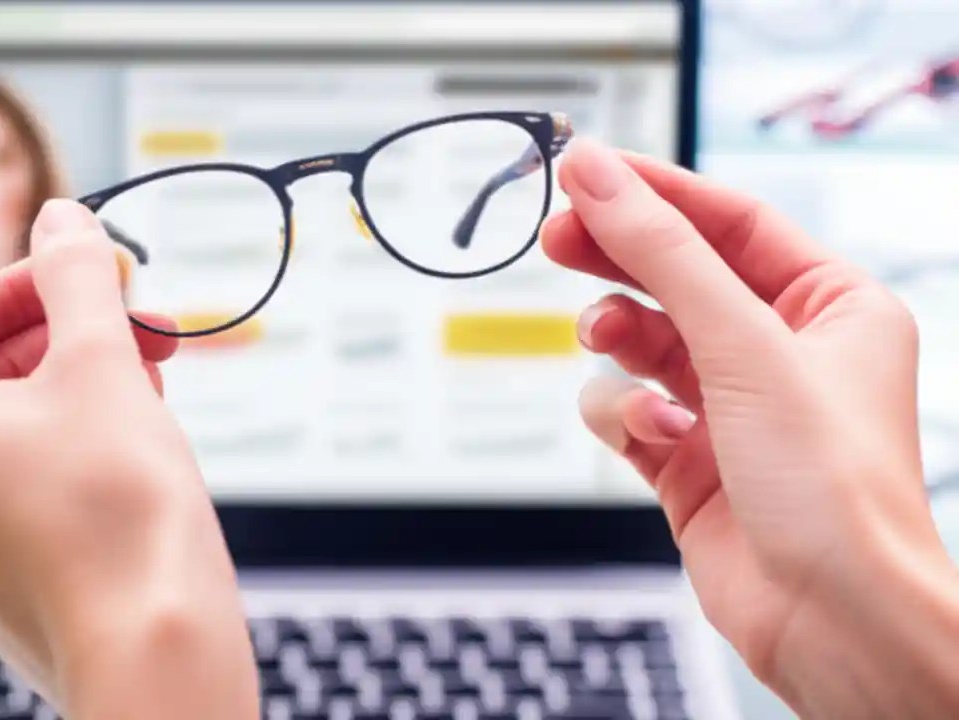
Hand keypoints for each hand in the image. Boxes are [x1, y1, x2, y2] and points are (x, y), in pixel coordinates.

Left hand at [0, 200, 257, 719]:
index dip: (12, 284)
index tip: (84, 277)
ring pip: (2, 428)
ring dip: (74, 384)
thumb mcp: (99, 364)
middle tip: (136, 321)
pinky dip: (69, 442)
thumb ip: (74, 277)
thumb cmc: (118, 510)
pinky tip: (137, 433)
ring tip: (150, 373)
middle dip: (60, 334)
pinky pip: (16, 481)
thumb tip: (62, 217)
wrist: (154, 651)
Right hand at [543, 140, 958, 718]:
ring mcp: (729, 406)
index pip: (729, 221)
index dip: (655, 190)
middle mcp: (779, 351)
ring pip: (641, 341)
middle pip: (675, 274)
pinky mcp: (685, 458)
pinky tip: (653, 434)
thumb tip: (598, 177)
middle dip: (617, 256)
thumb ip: (661, 253)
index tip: (585, 168)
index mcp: (828, 306)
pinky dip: (624, 415)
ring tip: (606, 338)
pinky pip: (626, 408)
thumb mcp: (743, 344)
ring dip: (618, 339)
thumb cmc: (835, 490)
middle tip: (557, 235)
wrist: (830, 619)